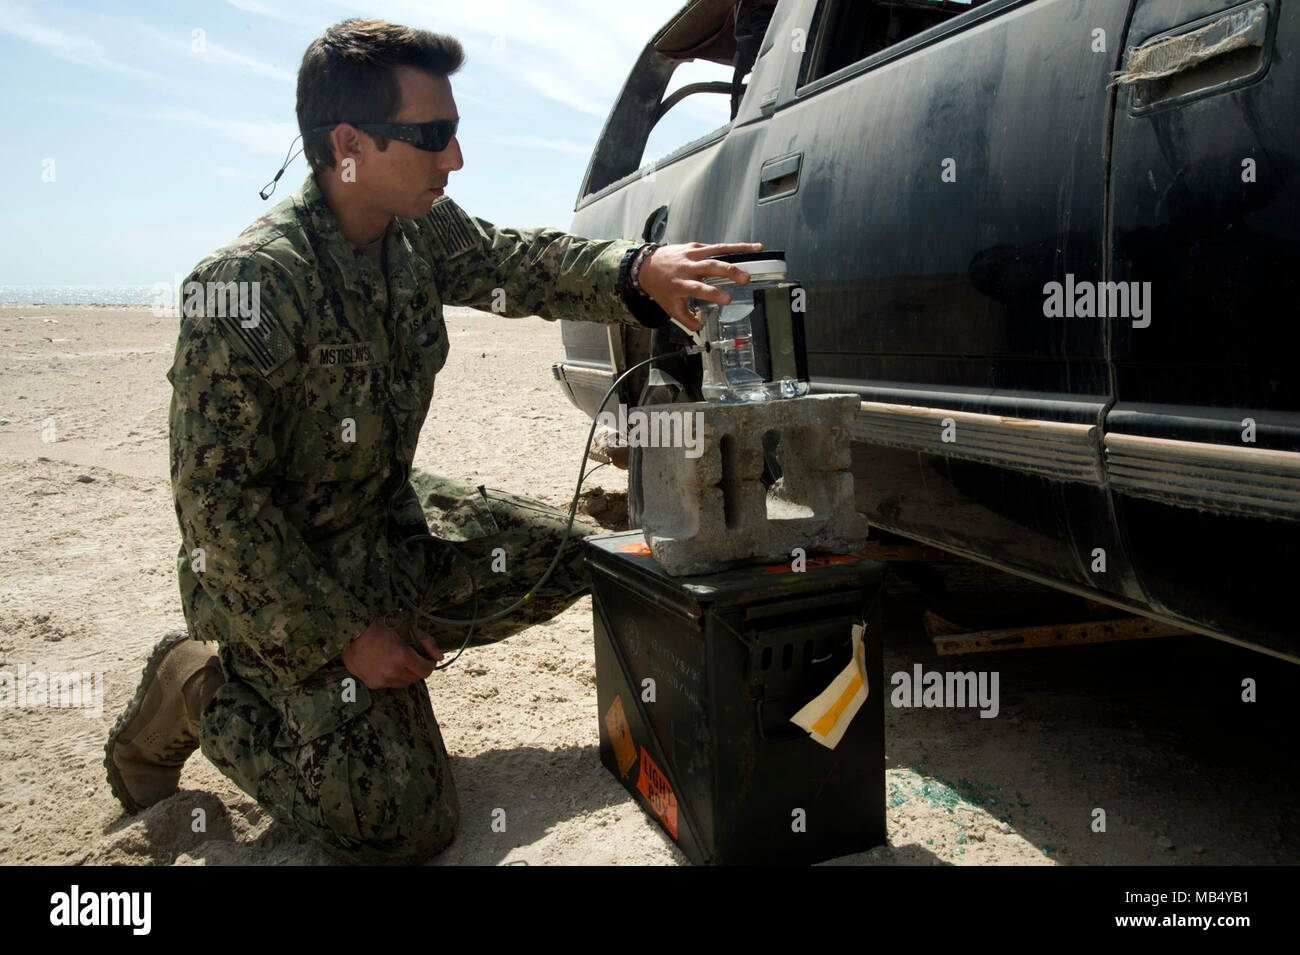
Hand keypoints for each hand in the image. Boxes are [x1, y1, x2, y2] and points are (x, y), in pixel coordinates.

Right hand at [341, 618, 443, 689]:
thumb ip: (426, 642)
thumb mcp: (406, 629)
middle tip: (411, 656)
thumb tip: (440, 657)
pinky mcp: (374, 685)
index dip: (429, 664)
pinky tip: (386, 664)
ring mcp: (382, 680)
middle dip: (418, 667)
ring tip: (397, 659)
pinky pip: (391, 684)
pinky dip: (393, 677)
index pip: (426, 670)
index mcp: (402, 656)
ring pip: (405, 682)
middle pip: (416, 677)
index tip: (426, 658)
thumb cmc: (380, 628)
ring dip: (406, 673)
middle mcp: (392, 671)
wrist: (350, 637)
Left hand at [636, 242, 764, 331]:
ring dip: (738, 250)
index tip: (728, 299)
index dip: (713, 293)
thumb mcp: (669, 307)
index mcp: (680, 284)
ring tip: (756, 251)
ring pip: (717, 250)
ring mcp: (692, 254)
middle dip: (730, 271)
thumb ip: (686, 319)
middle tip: (745, 278)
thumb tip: (700, 328)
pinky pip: (716, 246)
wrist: (646, 266)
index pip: (699, 289)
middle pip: (710, 266)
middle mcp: (687, 267)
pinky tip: (749, 247)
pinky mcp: (696, 246)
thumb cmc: (660, 287)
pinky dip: (734, 246)